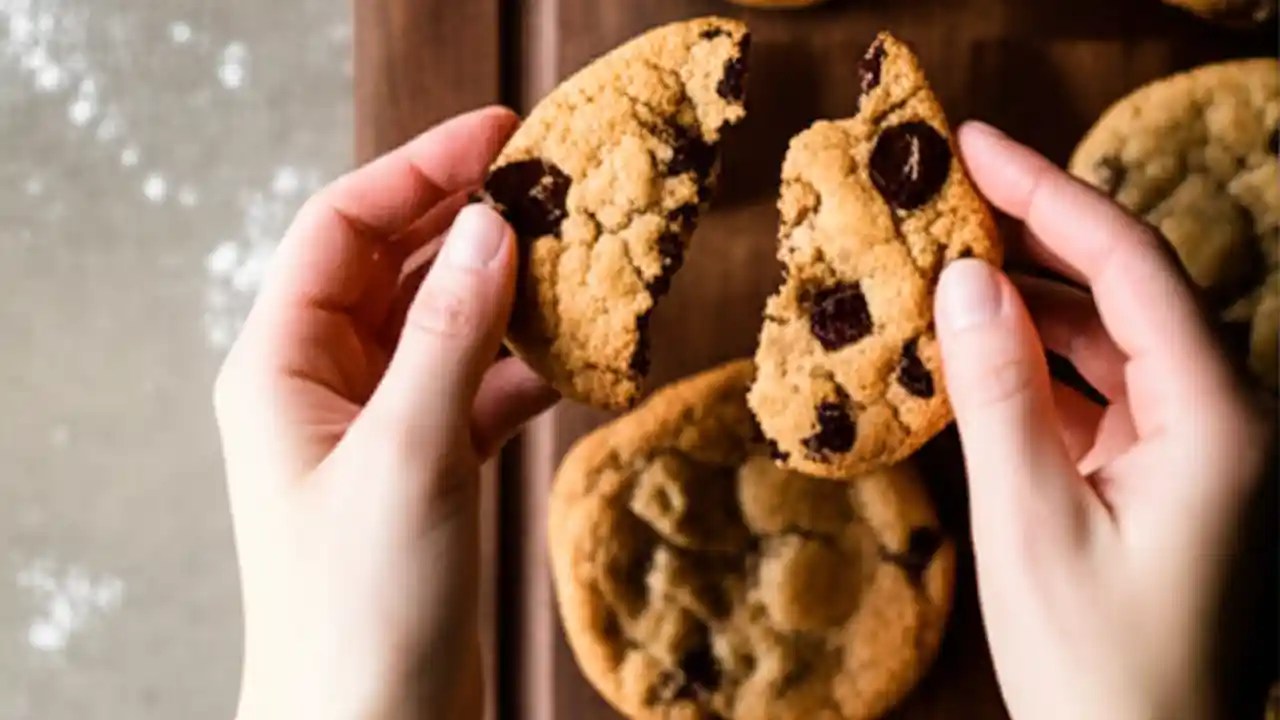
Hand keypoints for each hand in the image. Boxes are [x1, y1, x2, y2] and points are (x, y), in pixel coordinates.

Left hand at [213, 107, 557, 719]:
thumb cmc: (359, 612)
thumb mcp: (408, 455)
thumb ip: (451, 335)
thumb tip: (490, 226)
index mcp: (281, 367)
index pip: (341, 228)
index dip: (417, 170)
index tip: (499, 134)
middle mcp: (321, 388)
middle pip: (394, 268)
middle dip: (468, 226)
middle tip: (555, 192)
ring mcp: (375, 430)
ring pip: (442, 328)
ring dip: (504, 298)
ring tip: (577, 270)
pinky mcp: (423, 471)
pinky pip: (474, 390)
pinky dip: (520, 371)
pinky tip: (571, 364)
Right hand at [935, 122, 1273, 719]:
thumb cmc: (1101, 673)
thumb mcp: (1031, 525)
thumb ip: (998, 393)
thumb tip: (960, 282)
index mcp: (1221, 421)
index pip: (1130, 266)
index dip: (1048, 192)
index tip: (973, 145)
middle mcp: (1228, 421)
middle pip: (1126, 294)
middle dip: (1033, 242)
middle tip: (946, 199)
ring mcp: (1201, 452)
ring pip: (1109, 346)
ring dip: (1026, 312)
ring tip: (940, 278)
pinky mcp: (1167, 482)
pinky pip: (1100, 399)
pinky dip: (1036, 375)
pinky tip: (974, 362)